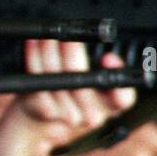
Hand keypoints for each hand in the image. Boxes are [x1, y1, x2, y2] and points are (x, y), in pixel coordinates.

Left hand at [0, 41, 135, 155]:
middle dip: (71, 51)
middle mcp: (92, 115)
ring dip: (49, 50)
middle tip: (66, 35)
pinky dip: (34, 58)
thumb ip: (105, 68)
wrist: (41, 120)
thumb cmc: (73, 96)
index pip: (123, 96)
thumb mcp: (97, 86)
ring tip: (47, 35)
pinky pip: (38, 79)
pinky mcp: (46, 110)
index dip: (116, 75)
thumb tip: (104, 53)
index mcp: (112, 106)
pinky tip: (33, 45)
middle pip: (80, 80)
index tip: (107, 57)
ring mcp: (68, 116)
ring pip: (56, 76)